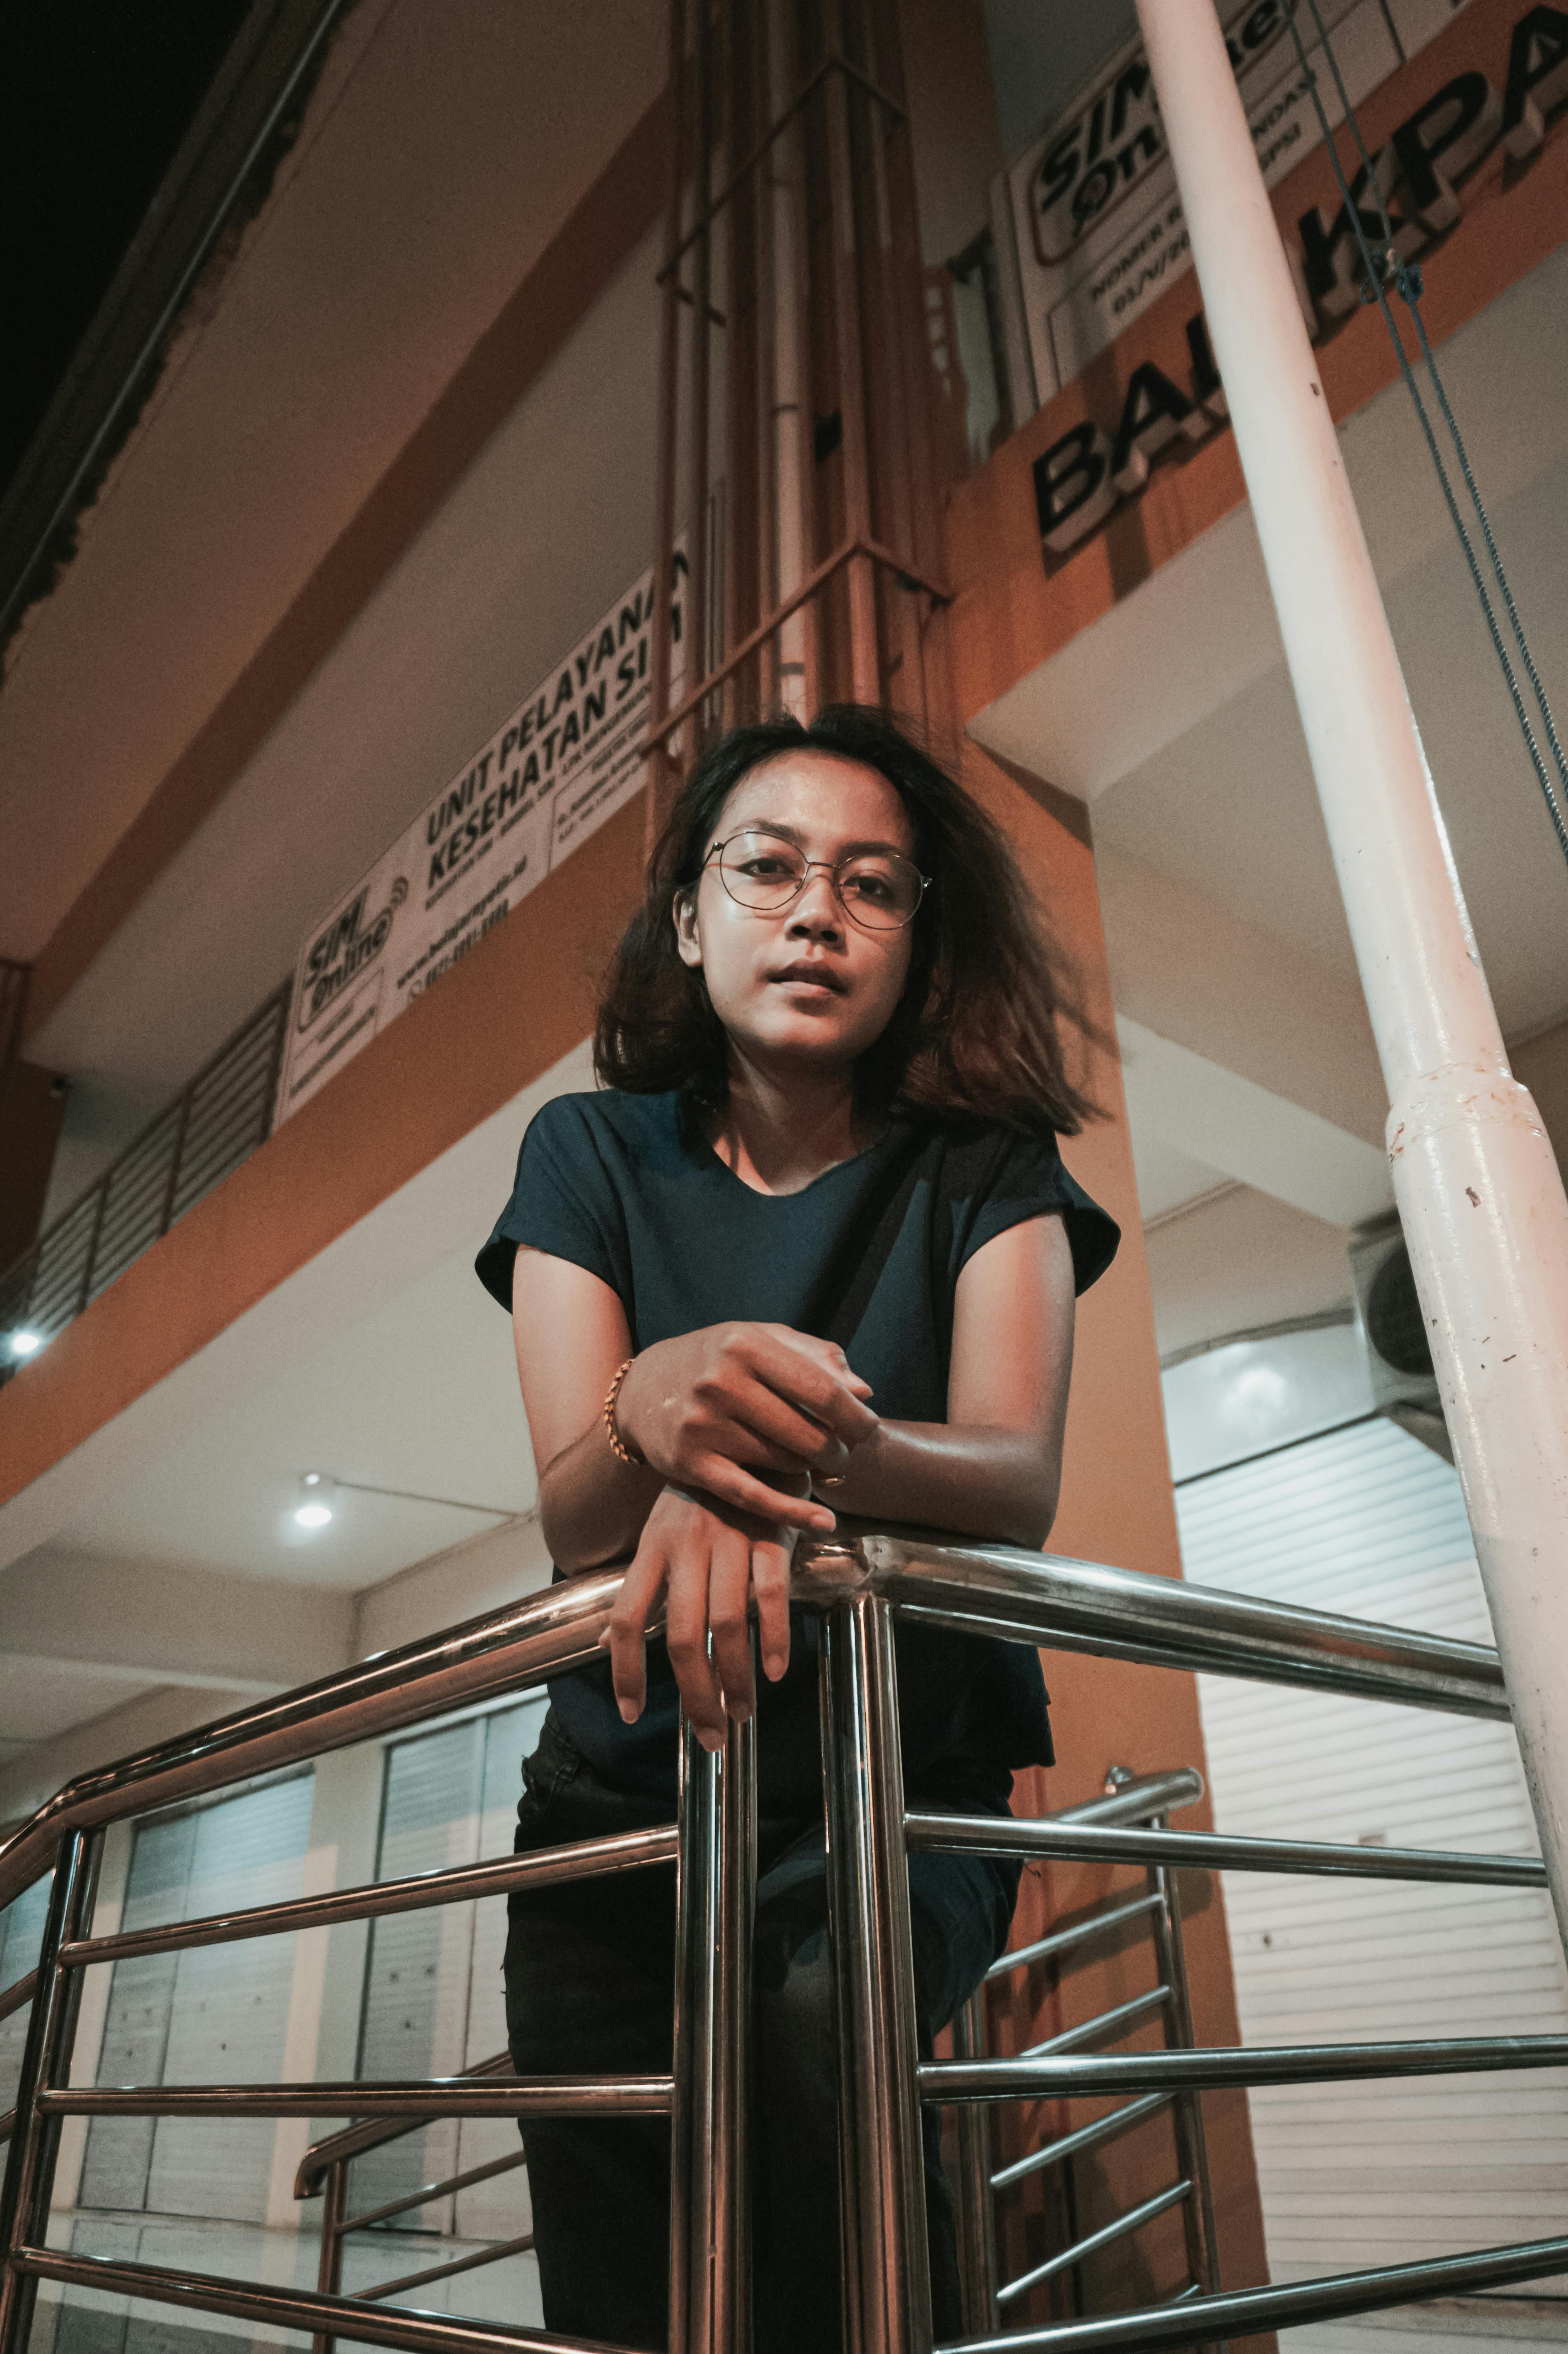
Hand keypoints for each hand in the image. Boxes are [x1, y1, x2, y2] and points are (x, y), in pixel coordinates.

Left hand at [602, 1482, 798, 1747]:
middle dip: (695, 1695)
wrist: (751, 1433)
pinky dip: (773, 1637)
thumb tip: (601, 1639)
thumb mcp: (660, 1534)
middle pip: (680, 1635)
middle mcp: (686, 1546)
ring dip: (734, 1678)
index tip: (630, 1714)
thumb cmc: (704, 1497)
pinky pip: (771, 1595)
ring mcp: (729, 1540)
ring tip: (742, 1713)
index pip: (625, 1619)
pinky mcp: (770, 1536)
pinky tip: (775, 1670)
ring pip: (725, 1624)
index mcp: (652, 1548)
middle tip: (711, 1736)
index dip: (624, 1671)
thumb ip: (639, 1587)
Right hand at [614, 1323, 875, 1534]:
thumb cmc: (716, 1361)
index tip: (868, 1430)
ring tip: (813, 1463)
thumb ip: (815, 1357)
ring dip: (810, 1470)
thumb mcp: (760, 1340)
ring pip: (784, 1462)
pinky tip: (823, 1523)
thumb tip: (863, 1392)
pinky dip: (791, 1512)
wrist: (642, 1390)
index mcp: (745, 1344)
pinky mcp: (690, 1463)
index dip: (855, 1417)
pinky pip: (751, 1496)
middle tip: (843, 1455)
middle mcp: (720, 1381)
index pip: (820, 1389)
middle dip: (838, 1451)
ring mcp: (702, 1425)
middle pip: (808, 1432)